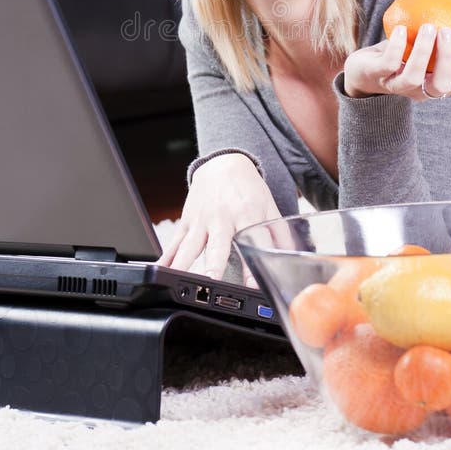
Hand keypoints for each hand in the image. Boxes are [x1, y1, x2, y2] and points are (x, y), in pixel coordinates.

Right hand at [157, 153, 280, 284]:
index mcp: (246, 214)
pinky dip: (166, 256)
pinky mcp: (188, 220)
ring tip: (178, 279)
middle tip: (210, 279)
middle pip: (217, 244)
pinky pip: (175, 241)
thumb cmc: (247, 188)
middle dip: (213, 263)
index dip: (252, 267)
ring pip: (191, 245)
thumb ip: (279, 233)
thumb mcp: (268, 205)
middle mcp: (222, 218)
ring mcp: (202, 220)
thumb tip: (291, 258)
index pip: (249, 243)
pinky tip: (159, 268)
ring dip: (184, 263)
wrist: (223, 163)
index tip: (252, 286)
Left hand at [343, 18, 450, 100]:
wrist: (364, 69)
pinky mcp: (377, 77)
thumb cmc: (403, 55)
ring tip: (428, 27)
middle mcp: (423, 89)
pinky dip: (395, 46)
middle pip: (444, 83)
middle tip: (447, 29)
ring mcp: (398, 86)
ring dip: (422, 52)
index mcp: (442, 80)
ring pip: (413, 77)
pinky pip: (388, 64)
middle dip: (448, 57)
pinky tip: (400, 28)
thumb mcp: (430, 46)